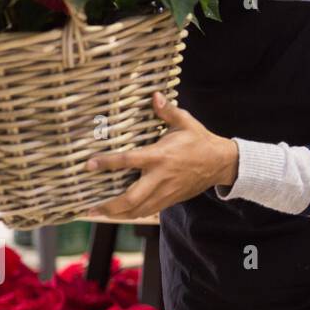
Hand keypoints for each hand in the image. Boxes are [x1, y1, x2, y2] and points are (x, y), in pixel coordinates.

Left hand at [86, 92, 238, 220]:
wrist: (220, 163)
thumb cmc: (200, 141)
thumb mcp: (186, 122)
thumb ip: (168, 111)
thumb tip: (154, 95)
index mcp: (160, 156)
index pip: (129, 160)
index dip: (107, 162)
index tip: (89, 164)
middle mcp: (161, 177)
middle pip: (131, 198)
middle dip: (110, 206)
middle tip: (89, 208)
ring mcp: (165, 191)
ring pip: (138, 209)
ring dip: (117, 214)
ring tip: (97, 214)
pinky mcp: (170, 199)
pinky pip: (148, 211)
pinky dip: (132, 214)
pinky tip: (119, 214)